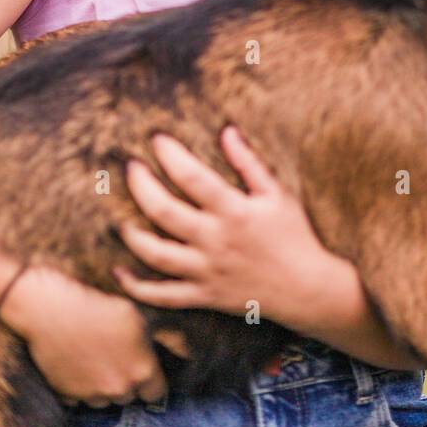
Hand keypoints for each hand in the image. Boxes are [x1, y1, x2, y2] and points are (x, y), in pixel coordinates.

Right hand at [0, 263, 174, 405]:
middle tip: (116, 357)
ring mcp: (92, 395)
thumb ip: (147, 341)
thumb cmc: (95, 305)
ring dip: (103, 385)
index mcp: (141, 370)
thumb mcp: (134, 314)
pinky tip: (78, 363)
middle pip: (129, 395)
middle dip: (126, 380)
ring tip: (95, 357)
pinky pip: (80, 398)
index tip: (142, 368)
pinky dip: (80, 386)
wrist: (52, 309)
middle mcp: (118, 388)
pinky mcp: (68, 395)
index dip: (151, 379)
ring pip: (104, 399)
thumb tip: (150, 350)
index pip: (156, 392)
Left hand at [112, 126, 337, 330]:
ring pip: (157, 255)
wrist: (307, 289)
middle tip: (131, 167)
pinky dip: (138, 287)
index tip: (155, 139)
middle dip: (141, 186)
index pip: (193, 178)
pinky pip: (164, 295)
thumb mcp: (277, 193)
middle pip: (164, 212)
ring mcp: (207, 271)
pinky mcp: (204, 296)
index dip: (170, 155)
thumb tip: (226, 131)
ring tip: (118, 217)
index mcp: (234, 211)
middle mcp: (215, 241)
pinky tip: (119, 272)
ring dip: (132, 235)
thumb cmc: (295, 235)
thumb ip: (249, 162)